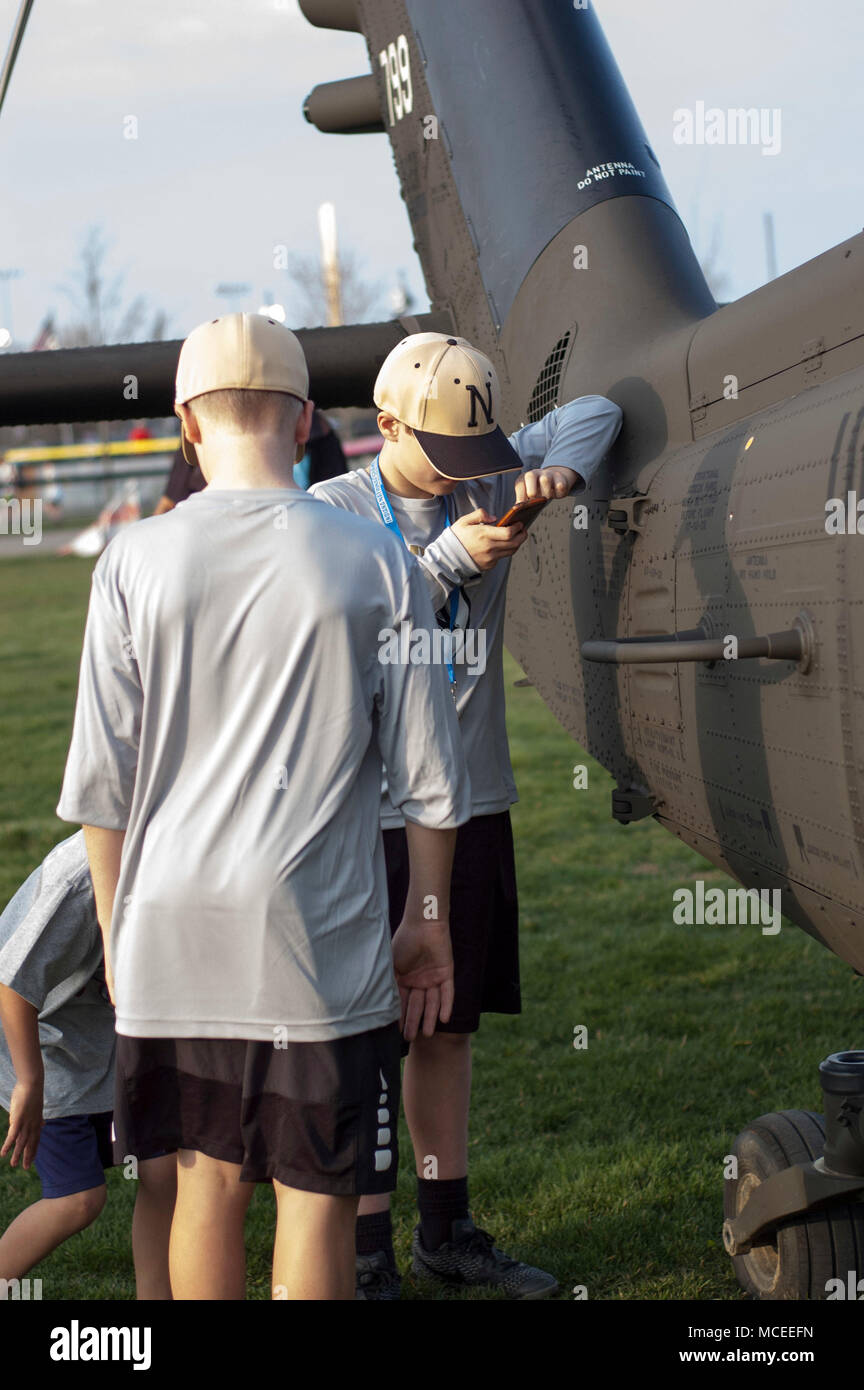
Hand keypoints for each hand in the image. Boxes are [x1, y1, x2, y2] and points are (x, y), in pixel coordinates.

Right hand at [1, 1080, 43, 1168]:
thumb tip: (43, 1124)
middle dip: (28, 1156)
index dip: (34, 1150)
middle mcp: (33, 1125)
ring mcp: (26, 1123)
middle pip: (30, 1143)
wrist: (32, 1083)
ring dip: (17, 1154)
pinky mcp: (18, 1120)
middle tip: (26, 1168)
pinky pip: (12, 1135)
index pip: (36, 1139)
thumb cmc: (32, 1094)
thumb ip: (38, 1118)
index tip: (32, 1160)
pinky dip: (8, 1145)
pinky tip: (3, 1153)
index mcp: (37, 1122)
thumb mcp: (37, 1108)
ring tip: (13, 1165)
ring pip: (21, 1142)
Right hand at [391, 916, 453, 1040]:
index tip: (395, 1032)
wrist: (423, 924)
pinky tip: (445, 1019)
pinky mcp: (447, 973)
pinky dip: (446, 1005)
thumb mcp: (391, 964)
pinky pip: (447, 992)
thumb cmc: (404, 942)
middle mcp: (419, 981)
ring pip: (433, 1002)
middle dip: (413, 1021)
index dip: (399, 1016)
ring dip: (431, 1018)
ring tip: (429, 1034)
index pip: (401, 1001)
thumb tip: (378, 1003)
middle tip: (410, 1038)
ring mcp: (433, 978)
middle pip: (417, 1005)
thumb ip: (388, 982)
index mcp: (404, 978)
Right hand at [450, 507, 527, 571]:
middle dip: (522, 535)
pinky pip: (502, 557)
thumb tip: (494, 517)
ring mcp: (490, 558)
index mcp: (484, 534)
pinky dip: (505, 550)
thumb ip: (480, 514)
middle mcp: (489, 547)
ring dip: (517, 543)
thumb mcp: (464, 521)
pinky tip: (503, 544)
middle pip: (515, 543)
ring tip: (517, 536)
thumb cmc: (455, 539)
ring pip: (511, 551)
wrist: (447, 558)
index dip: (517, 527)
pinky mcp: (490, 565)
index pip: (509, 532)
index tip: (519, 523)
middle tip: (523, 529)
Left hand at [515, 465, 577, 501]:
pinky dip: (558, 493)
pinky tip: (556, 494)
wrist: (556, 479)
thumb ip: (523, 500)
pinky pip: (560, 485)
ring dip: (545, 493)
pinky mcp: (560, 477)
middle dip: (531, 491)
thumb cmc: (540, 489)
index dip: (520, 496)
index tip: (521, 507)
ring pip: (545, 480)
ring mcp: (548, 474)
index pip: (520, 483)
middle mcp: (536, 473)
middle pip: (530, 476)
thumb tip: (516, 509)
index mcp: (526, 477)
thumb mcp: (530, 493)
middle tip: (535, 500)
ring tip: (547, 498)